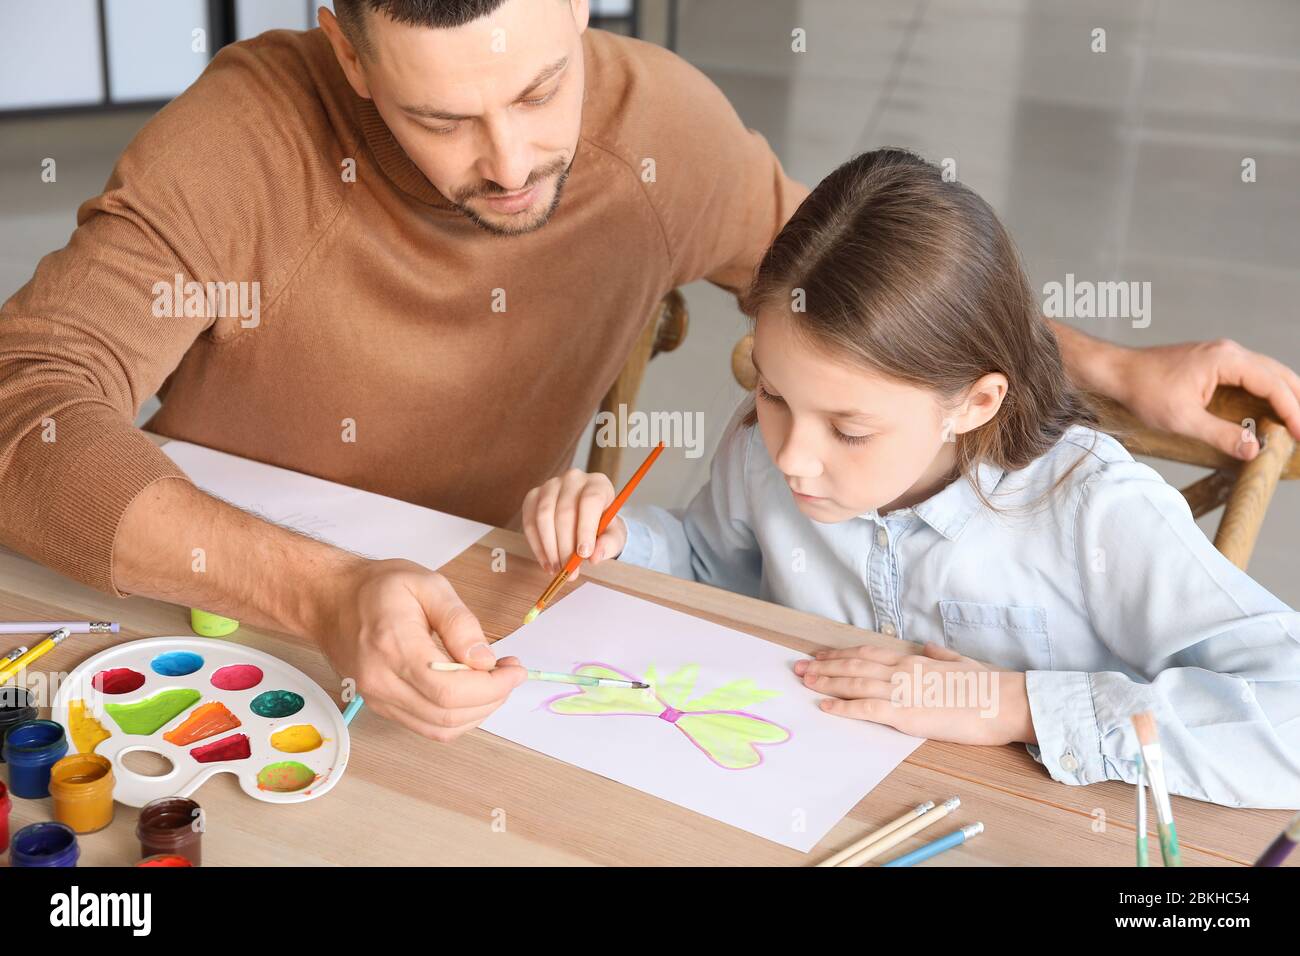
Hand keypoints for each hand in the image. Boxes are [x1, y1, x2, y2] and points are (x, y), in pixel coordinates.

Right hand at [317, 558, 526, 740]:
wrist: (330, 600)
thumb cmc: (377, 588)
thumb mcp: (427, 584)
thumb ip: (459, 622)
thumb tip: (485, 660)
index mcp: (393, 647)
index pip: (449, 690)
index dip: (492, 687)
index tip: (514, 669)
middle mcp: (382, 682)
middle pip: (447, 715)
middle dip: (492, 699)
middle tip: (510, 673)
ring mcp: (378, 699)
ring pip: (439, 729)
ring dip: (478, 712)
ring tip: (494, 682)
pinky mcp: (381, 706)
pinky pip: (426, 727)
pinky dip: (457, 717)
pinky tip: (471, 692)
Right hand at [521, 468, 628, 578]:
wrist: (588, 519)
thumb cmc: (603, 526)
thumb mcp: (614, 536)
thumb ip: (609, 544)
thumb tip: (595, 556)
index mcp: (598, 483)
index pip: (590, 501)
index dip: (586, 529)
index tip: (584, 554)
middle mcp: (573, 479)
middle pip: (565, 512)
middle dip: (566, 546)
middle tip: (570, 571)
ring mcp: (550, 485)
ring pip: (544, 517)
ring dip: (550, 548)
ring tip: (558, 569)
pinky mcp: (533, 497)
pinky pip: (530, 522)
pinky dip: (537, 546)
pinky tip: (547, 562)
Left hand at [795, 642, 1036, 745]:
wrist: (1006, 700)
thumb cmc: (989, 684)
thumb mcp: (962, 661)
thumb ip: (942, 655)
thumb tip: (930, 647)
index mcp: (914, 660)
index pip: (867, 653)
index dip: (840, 655)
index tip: (820, 655)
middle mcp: (902, 671)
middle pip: (853, 666)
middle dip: (823, 667)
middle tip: (797, 667)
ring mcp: (902, 691)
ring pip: (853, 683)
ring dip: (825, 682)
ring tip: (803, 681)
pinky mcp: (906, 714)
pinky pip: (866, 709)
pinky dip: (842, 707)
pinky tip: (825, 707)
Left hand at [1109, 339, 1299, 459]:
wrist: (1116, 372)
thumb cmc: (1144, 391)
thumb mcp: (1182, 420)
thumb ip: (1221, 435)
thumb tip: (1254, 450)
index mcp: (1226, 359)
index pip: (1273, 384)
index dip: (1293, 410)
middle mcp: (1229, 351)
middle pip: (1278, 374)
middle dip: (1297, 401)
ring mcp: (1222, 354)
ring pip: (1267, 372)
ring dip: (1285, 395)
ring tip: (1296, 421)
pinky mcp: (1214, 361)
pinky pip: (1252, 374)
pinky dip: (1267, 391)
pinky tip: (1270, 409)